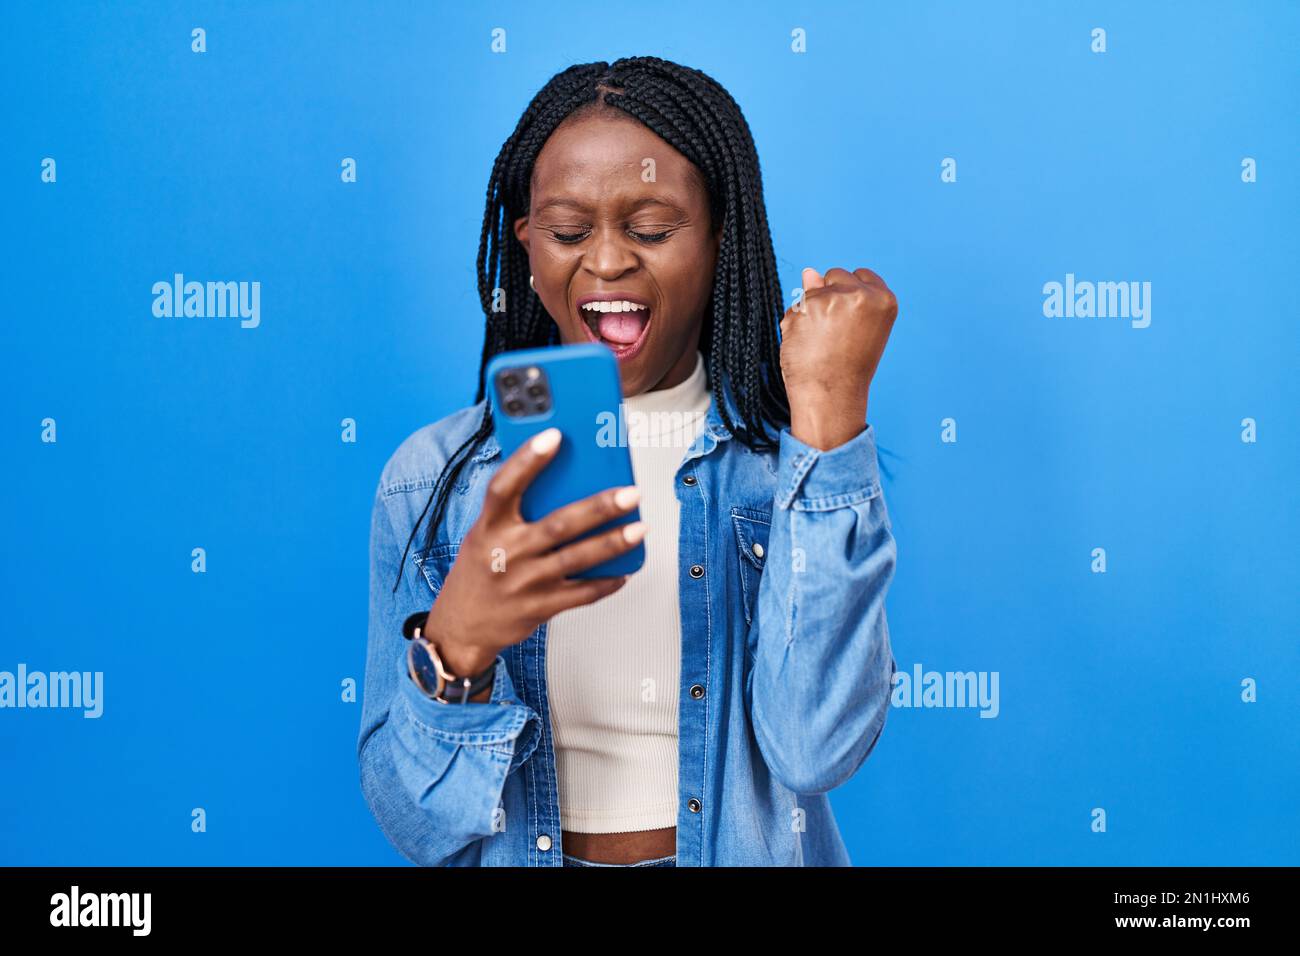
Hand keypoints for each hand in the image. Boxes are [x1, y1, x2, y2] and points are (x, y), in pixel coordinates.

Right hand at [423, 427, 643, 679]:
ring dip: (613, 543)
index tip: (554, 435)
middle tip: (630, 493)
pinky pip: (582, 593)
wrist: (461, 627)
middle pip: (558, 524)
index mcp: (488, 527)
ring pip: (577, 558)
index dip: (528, 460)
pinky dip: (607, 582)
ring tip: (640, 527)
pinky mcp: (539, 607)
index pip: (504, 486)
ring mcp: (525, 582)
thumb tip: (563, 481)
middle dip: (599, 507)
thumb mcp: (484, 534)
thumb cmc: (479, 571)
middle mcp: (506, 552)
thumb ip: (515, 512)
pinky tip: (625, 569)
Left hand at [779, 266, 897, 449]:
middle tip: (834, 333)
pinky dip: (794, 323)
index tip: (849, 319)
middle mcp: (861, 294)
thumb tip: (809, 272)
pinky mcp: (807, 307)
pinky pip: (794, 307)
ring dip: (810, 310)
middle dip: (829, 295)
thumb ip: (839, 296)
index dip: (849, 294)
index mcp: (883, 299)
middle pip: (835, 274)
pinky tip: (805, 344)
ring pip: (812, 289)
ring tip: (820, 341)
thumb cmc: (847, 368)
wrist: (831, 395)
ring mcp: (833, 298)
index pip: (860, 274)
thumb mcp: (856, 328)